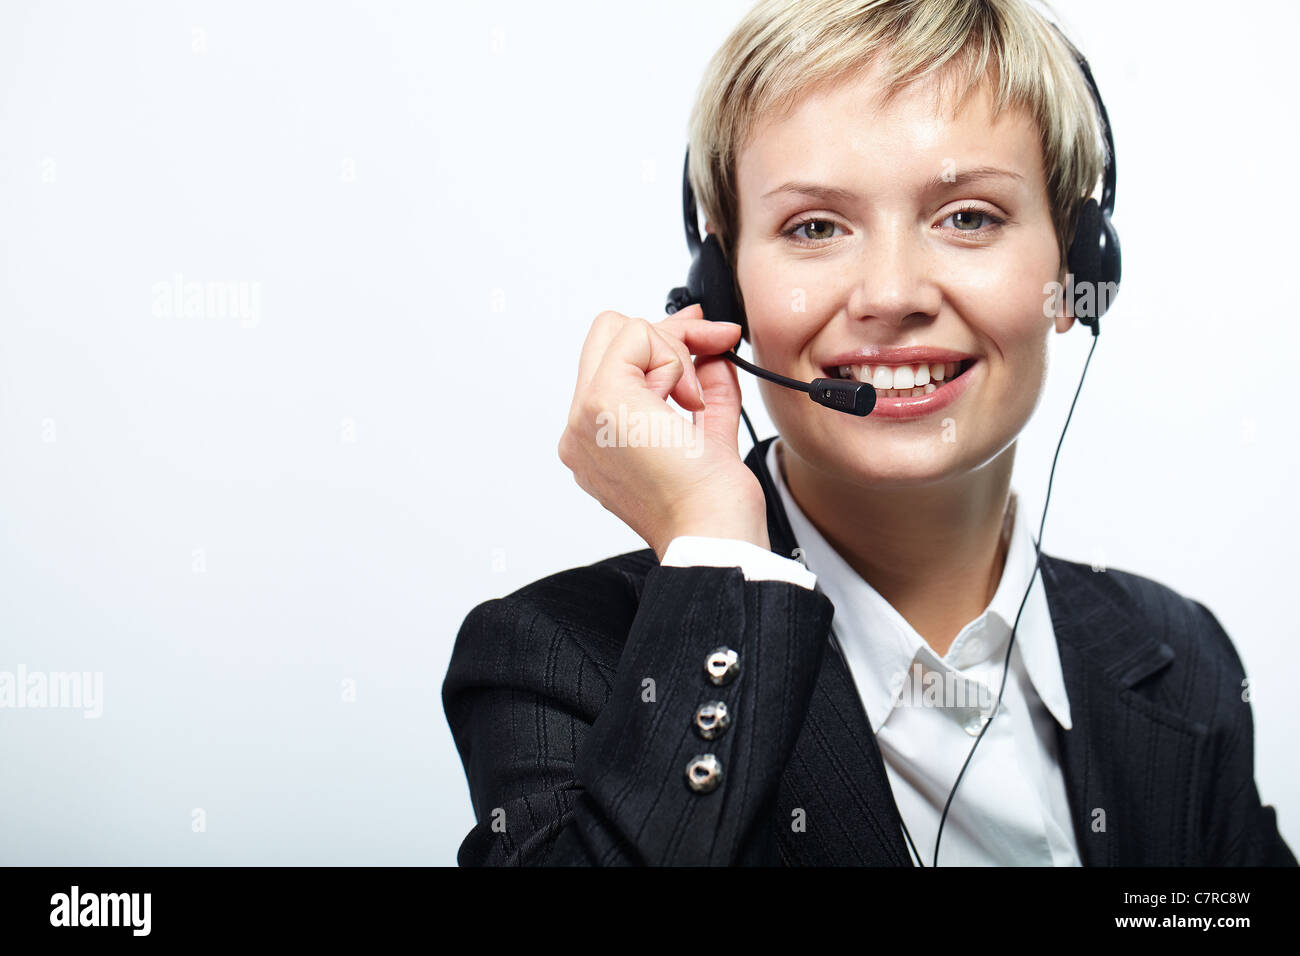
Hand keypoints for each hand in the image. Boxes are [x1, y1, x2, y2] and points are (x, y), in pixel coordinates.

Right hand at [557, 304, 769, 560]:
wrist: (711, 532)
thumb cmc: (711, 506)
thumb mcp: (709, 433)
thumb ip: (705, 387)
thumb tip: (711, 350)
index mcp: (598, 442)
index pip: (614, 362)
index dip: (663, 346)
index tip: (707, 344)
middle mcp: (581, 429)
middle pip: (608, 336)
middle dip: (669, 337)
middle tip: (712, 354)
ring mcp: (585, 416)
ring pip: (619, 329)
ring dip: (672, 352)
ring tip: (694, 404)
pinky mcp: (602, 401)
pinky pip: (634, 336)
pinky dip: (673, 357)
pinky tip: (688, 401)